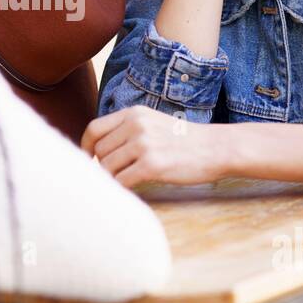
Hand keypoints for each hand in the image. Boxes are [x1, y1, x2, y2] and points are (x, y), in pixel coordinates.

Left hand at [80, 105, 226, 189]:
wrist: (217, 148)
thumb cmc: (185, 140)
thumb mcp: (154, 122)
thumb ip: (128, 130)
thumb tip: (98, 151)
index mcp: (134, 113)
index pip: (94, 128)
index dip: (85, 147)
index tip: (88, 160)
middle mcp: (136, 125)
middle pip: (99, 151)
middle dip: (103, 166)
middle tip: (115, 175)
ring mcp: (144, 145)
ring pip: (107, 168)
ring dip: (114, 179)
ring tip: (129, 181)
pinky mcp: (152, 166)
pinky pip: (122, 181)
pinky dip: (123, 188)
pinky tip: (134, 188)